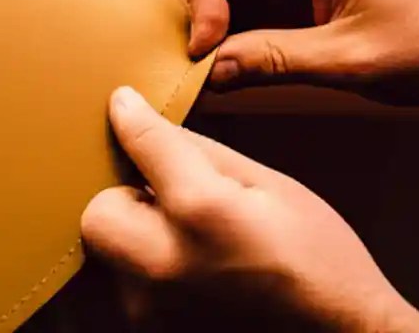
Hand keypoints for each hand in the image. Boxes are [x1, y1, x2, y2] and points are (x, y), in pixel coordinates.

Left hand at [81, 87, 418, 332]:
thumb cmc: (319, 264)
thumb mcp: (271, 186)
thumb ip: (200, 151)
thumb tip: (149, 120)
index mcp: (201, 213)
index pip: (141, 143)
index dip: (131, 116)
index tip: (122, 105)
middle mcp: (162, 266)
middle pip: (99, 212)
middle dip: (124, 196)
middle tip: (166, 200)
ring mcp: (151, 312)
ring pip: (109, 254)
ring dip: (137, 238)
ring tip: (193, 247)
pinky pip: (125, 288)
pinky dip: (147, 273)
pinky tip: (194, 276)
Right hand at [167, 0, 418, 103]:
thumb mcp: (348, 60)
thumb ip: (270, 61)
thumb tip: (208, 73)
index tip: (204, 47)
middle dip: (198, 7)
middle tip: (196, 59)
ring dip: (213, 24)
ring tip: (210, 70)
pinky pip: (249, 4)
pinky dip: (233, 35)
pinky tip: (232, 68)